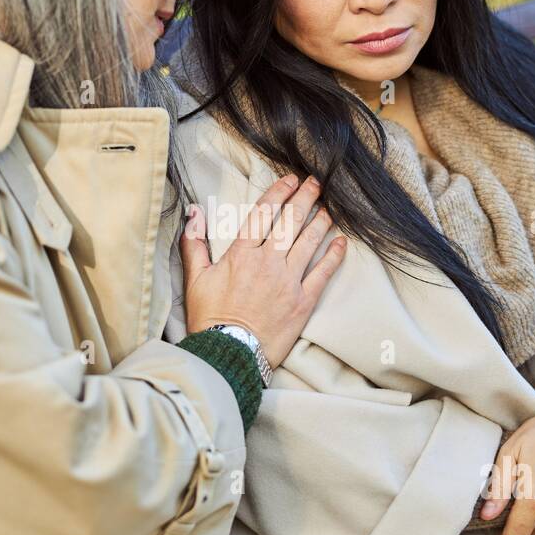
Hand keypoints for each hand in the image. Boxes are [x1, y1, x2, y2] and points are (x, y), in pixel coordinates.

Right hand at [180, 174, 346, 369]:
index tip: (290, 180)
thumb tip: (193, 213)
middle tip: (316, 183)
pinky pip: (323, 273)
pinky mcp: (303, 301)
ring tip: (329, 208)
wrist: (229, 354)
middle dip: (305, 198)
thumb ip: (194, 243)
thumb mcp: (195, 279)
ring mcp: (288, 281)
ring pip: (309, 242)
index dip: (279, 193)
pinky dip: (333, 255)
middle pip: (291, 221)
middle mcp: (268, 262)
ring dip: (321, 221)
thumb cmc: (210, 319)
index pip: (264, 213)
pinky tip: (341, 242)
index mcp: (241, 254)